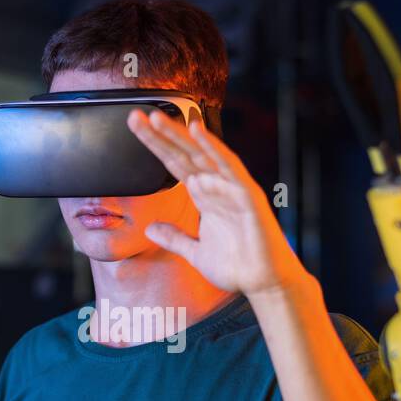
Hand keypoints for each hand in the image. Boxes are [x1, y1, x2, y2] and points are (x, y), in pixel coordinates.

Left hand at [127, 109, 310, 297]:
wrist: (264, 283)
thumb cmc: (237, 266)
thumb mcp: (195, 252)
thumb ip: (174, 238)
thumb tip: (150, 229)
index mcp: (205, 196)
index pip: (175, 164)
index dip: (156, 146)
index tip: (136, 129)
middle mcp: (217, 187)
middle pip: (184, 154)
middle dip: (160, 135)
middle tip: (136, 117)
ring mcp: (232, 189)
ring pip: (203, 155)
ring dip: (181, 135)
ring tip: (158, 118)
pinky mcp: (248, 196)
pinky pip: (229, 168)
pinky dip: (214, 149)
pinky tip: (197, 133)